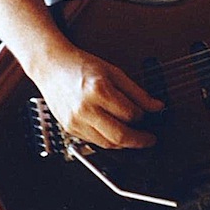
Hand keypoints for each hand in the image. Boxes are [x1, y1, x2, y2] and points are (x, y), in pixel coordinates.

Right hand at [34, 47, 163, 149]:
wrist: (52, 67)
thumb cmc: (81, 66)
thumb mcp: (114, 72)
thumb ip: (137, 92)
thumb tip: (156, 106)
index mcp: (98, 90)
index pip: (130, 114)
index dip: (143, 116)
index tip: (150, 115)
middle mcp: (85, 108)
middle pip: (119, 136)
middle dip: (139, 140)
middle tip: (150, 139)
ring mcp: (75, 122)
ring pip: (107, 144)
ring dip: (124, 144)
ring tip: (134, 137)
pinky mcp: (69, 129)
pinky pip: (94, 142)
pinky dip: (108, 141)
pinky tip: (115, 134)